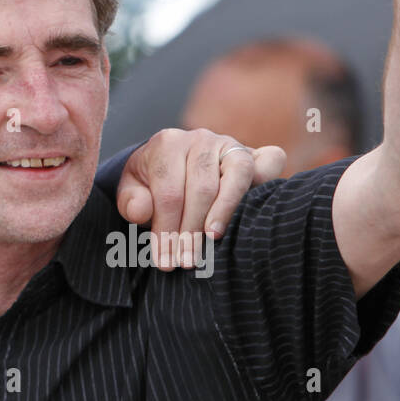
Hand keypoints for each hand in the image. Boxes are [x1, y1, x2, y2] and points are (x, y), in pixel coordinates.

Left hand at [116, 129, 285, 270]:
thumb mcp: (133, 190)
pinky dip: (266, 181)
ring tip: (211, 241)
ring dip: (224, 213)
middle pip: (200, 188)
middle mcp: (199, 139)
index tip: (165, 261)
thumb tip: (142, 212)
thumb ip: (131, 202)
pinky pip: (268, 162)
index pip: (168, 192)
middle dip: (191, 230)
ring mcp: (229, 144)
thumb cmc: (153, 183)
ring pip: (234, 176)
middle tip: (186, 261)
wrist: (178, 162)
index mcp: (167, 144)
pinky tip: (252, 210)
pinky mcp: (253, 153)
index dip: (166, 229)